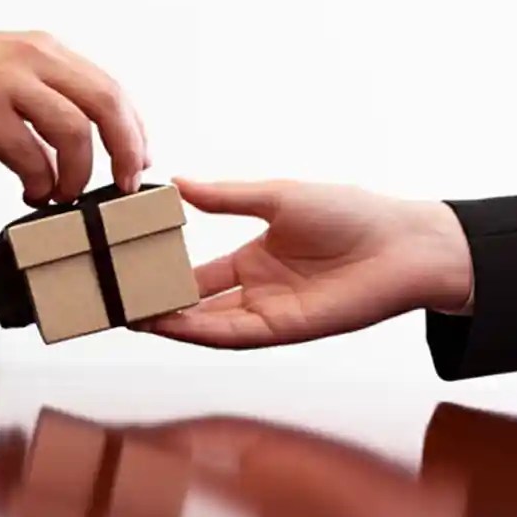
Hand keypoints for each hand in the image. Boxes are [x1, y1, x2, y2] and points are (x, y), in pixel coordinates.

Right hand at [0, 30, 149, 204]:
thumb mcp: (3, 68)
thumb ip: (42, 92)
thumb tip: (78, 139)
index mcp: (43, 49)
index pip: (110, 87)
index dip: (132, 129)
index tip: (137, 161)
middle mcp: (33, 59)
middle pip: (106, 104)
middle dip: (124, 150)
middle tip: (123, 185)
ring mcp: (8, 83)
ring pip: (74, 132)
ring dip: (78, 173)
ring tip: (65, 195)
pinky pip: (30, 155)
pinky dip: (40, 181)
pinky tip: (32, 192)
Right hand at [142, 179, 472, 347]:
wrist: (403, 242)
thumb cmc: (351, 213)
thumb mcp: (276, 196)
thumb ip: (225, 196)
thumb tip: (179, 183)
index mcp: (253, 257)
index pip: (196, 274)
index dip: (163, 276)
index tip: (127, 272)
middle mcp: (256, 289)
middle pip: (194, 304)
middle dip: (155, 305)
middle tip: (114, 302)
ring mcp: (269, 311)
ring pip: (206, 323)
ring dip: (169, 323)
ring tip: (128, 316)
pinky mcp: (284, 329)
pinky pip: (233, 334)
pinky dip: (199, 332)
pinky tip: (169, 325)